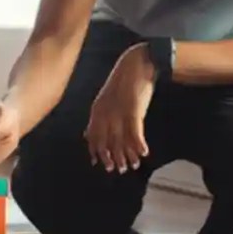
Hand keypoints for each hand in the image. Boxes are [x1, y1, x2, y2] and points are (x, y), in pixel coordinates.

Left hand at [84, 44, 154, 172]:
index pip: (92, 136)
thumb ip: (99, 117)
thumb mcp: (106, 99)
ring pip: (121, 140)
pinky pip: (135, 133)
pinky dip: (139, 145)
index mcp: (97, 110)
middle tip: (119, 169)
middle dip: (112, 157)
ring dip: (128, 155)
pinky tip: (144, 153)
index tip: (99, 163)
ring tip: (133, 165)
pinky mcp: (133, 110)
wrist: (137, 64)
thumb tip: (88, 134)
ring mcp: (119, 113)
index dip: (96, 151)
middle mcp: (106, 113)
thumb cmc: (124, 81)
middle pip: (106, 141)